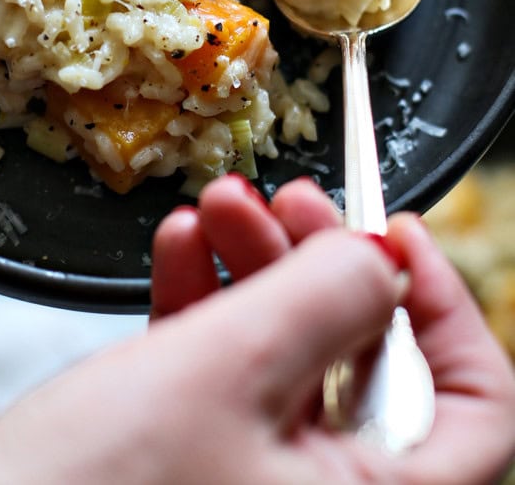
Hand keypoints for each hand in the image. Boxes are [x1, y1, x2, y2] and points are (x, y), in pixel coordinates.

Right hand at [151, 175, 514, 483]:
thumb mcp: (227, 371)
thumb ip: (323, 299)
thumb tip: (382, 260)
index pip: (476, 410)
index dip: (445, 308)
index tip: (396, 235)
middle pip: (368, 366)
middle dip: (319, 265)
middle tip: (280, 198)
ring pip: (292, 362)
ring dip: (254, 271)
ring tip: (211, 206)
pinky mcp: (197, 470)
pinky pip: (229, 379)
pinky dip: (207, 309)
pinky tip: (178, 252)